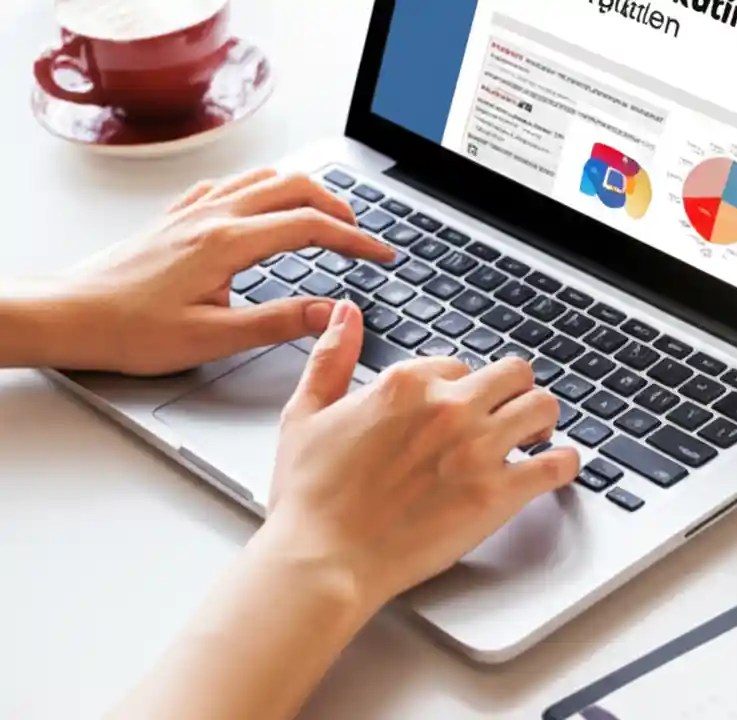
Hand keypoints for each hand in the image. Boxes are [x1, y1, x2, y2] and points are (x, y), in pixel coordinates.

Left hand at [38, 168, 393, 374]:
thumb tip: (331, 313)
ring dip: (303, 191)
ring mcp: (194, 212)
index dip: (354, 239)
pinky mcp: (178, 218)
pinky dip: (262, 190)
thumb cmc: (131, 331)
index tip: (380, 254)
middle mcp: (213, 216)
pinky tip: (264, 208)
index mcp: (227, 242)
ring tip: (326, 217)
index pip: (309, 226)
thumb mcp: (213, 338)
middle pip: (294, 187)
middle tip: (360, 235)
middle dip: (337, 207)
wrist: (71, 316)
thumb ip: (278, 322)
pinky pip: (231, 185)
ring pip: (264, 178)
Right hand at [266, 301, 580, 608]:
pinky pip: (558, 464)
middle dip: (513, 392)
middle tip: (510, 415)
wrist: (323, 561)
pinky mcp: (499, 494)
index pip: (460, 365)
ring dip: (543, 420)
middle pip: (514, 374)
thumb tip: (345, 314)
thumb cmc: (310, 498)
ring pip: (543, 407)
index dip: (462, 388)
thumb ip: (331, 358)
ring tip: (535, 438)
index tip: (462, 408)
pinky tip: (560, 467)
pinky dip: (566, 463)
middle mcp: (449, 407)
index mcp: (406, 384)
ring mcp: (478, 449)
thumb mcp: (306, 414)